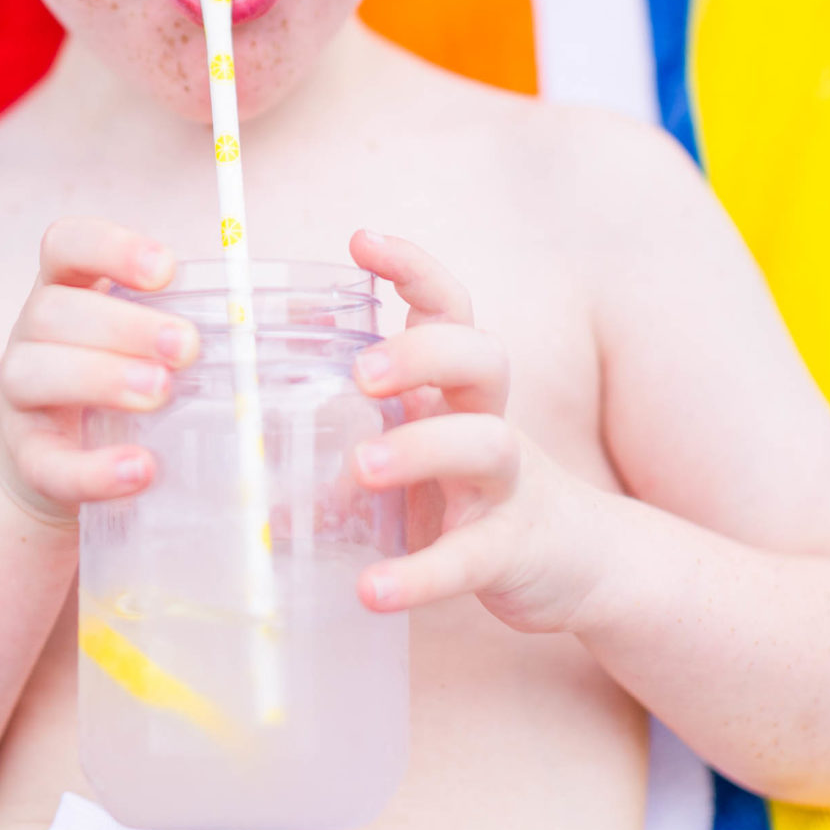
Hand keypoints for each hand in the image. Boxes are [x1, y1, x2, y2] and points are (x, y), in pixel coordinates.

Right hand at [0, 218, 198, 525]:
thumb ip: (215, 322)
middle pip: (52, 310)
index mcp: (69, 290)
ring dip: (100, 378)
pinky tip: (140, 470)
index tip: (166, 269)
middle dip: (123, 325)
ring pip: (31, 373)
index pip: (65, 244)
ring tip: (160, 394)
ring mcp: (21, 399)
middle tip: (187, 347)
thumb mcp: (155, 342)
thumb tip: (317, 315)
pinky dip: (93, 469)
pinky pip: (47, 464)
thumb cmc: (130, 384)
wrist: (65, 464)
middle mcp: (33, 335)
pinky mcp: (28, 461)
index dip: (108, 248)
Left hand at [347, 230, 606, 633]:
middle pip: (481, 357)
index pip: (448, 308)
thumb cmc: (474, 491)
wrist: (576, 562)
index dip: (413, 268)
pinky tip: (372, 589)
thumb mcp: (422, 442)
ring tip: (361, 468)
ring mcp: (505, 485)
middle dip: (423, 352)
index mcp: (457, 388)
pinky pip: (469, 558)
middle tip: (361, 371)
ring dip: (421, 449)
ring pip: (485, 444)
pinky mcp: (510, 550)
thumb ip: (351, 426)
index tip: (361, 240)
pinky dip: (419, 574)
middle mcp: (488, 420)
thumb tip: (253, 423)